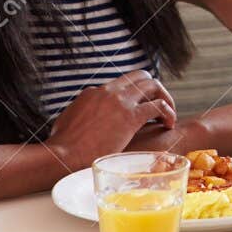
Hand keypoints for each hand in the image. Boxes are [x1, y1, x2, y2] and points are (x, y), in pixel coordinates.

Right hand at [46, 70, 176, 171]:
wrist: (63, 156)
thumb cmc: (62, 147)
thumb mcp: (67, 122)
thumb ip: (80, 115)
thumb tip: (81, 121)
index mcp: (94, 92)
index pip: (121, 85)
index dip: (134, 97)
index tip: (138, 111)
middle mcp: (109, 91)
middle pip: (140, 76)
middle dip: (153, 89)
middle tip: (158, 108)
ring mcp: (120, 101)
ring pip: (153, 85)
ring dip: (165, 97)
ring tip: (168, 116)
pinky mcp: (130, 116)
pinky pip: (159, 106)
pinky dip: (168, 113)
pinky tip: (169, 125)